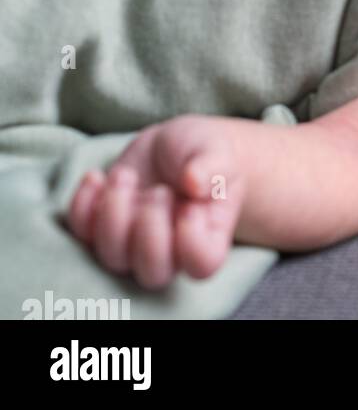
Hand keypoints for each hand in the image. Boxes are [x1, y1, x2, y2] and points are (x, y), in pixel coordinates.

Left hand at [64, 115, 247, 289]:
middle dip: (149, 230)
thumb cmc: (204, 153)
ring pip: (113, 256)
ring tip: (125, 175)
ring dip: (113, 214)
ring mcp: (133, 243)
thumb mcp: (216, 150)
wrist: (175, 145)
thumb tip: (194, 182)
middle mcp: (170, 250)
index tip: (189, 206)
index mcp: (207, 235)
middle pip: (152, 272)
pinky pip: (82, 234)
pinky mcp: (103, 226)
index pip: (201, 263)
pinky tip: (96, 177)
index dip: (191, 241)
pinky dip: (81, 207)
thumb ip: (211, 166)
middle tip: (158, 190)